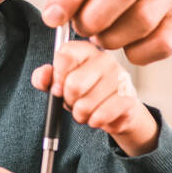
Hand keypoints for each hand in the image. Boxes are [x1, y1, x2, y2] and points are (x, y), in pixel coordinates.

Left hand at [32, 39, 158, 156]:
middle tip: (74, 102)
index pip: (65, 55)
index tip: (58, 86)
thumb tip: (43, 76)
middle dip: (68, 101)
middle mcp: (104, 58)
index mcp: (85, 50)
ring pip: (85, 105)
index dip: (57, 76)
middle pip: (73, 85)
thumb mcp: (60, 84)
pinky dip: (94, 122)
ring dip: (81, 115)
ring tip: (87, 110)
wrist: (117, 109)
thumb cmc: (87, 92)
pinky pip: (101, 116)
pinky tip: (99, 117)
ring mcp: (119, 77)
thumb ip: (45, 78)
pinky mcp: (128, 98)